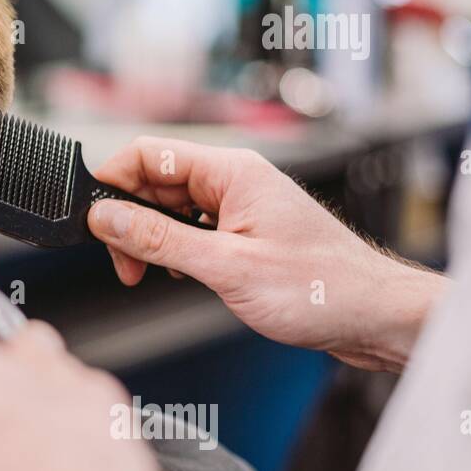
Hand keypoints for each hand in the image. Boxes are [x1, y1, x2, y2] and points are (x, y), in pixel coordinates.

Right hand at [85, 137, 446, 371]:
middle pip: (154, 181)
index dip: (113, 181)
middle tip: (126, 264)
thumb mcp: (226, 267)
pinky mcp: (243, 231)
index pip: (149, 154)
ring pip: (169, 207)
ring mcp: (239, 206)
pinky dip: (174, 249)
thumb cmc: (321, 290)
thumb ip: (159, 239)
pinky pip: (190, 227)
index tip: (95, 221)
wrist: (374, 316)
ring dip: (150, 238)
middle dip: (129, 220)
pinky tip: (180, 273)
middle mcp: (234, 181)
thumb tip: (105, 217)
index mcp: (232, 172)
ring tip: (151, 273)